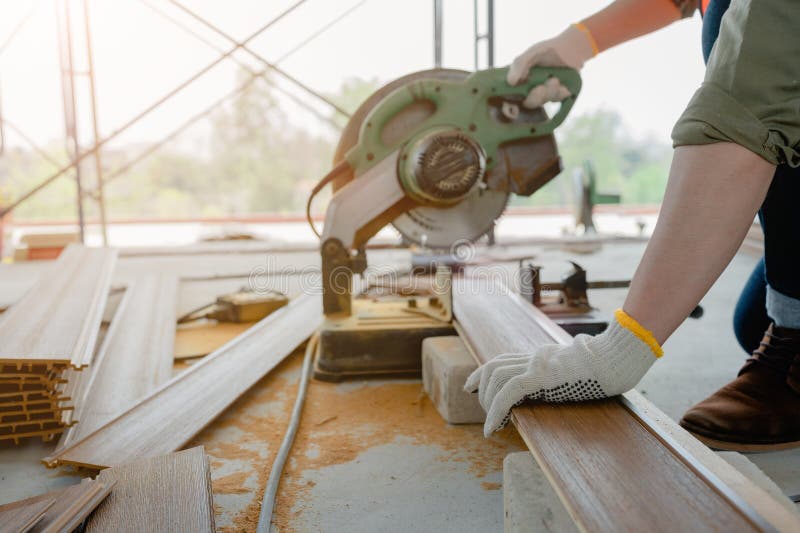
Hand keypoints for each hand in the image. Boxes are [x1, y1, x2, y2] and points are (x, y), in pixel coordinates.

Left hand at [464, 310, 659, 435]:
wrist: (617, 359)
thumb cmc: (608, 367)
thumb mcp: (580, 370)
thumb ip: (565, 375)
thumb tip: (565, 383)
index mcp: (542, 356)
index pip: (503, 360)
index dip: (482, 373)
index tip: (471, 387)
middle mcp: (535, 357)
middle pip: (494, 367)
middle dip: (481, 390)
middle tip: (485, 413)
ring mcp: (537, 364)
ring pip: (496, 379)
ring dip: (488, 404)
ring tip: (492, 425)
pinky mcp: (542, 375)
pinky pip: (507, 392)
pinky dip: (495, 411)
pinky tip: (491, 429)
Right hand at [507, 24, 595, 107]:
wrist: (571, 48)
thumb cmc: (548, 49)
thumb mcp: (532, 53)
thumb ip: (520, 64)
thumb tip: (510, 81)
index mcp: (520, 80)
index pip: (511, 95)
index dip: (511, 101)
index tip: (518, 97)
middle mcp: (530, 89)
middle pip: (528, 103)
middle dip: (535, 97)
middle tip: (541, 88)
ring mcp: (544, 94)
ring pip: (543, 101)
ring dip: (550, 91)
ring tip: (555, 80)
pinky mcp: (557, 95)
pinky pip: (557, 99)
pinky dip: (561, 92)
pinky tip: (563, 84)